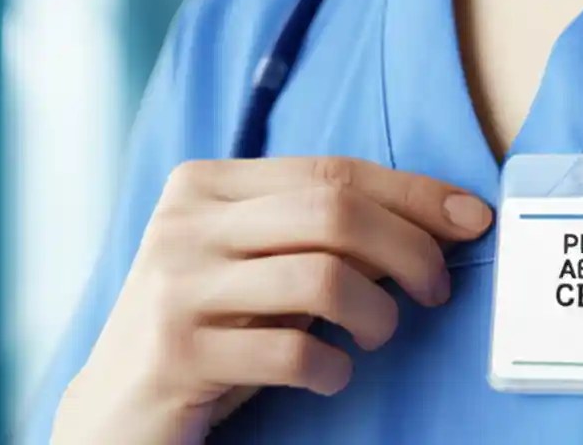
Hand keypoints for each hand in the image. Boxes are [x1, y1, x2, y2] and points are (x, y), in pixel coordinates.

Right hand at [51, 156, 492, 443]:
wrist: (110, 411)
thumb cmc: (204, 330)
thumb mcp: (249, 267)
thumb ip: (315, 235)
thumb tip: (434, 220)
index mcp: (203, 185)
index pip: (331, 171)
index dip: (413, 192)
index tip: (472, 218)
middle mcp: (184, 223)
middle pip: (334, 212)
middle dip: (410, 248)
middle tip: (437, 289)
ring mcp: (175, 286)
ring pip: (323, 277)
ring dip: (377, 313)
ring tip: (378, 335)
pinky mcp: (177, 353)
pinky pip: (292, 351)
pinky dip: (333, 368)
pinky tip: (329, 375)